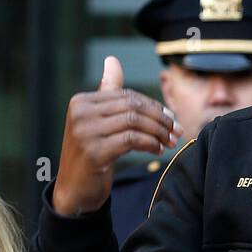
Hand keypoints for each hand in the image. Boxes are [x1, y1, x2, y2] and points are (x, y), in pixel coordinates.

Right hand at [52, 57, 182, 216]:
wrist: (74, 191)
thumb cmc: (91, 155)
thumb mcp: (97, 122)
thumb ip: (107, 93)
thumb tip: (112, 60)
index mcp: (81, 101)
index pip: (126, 96)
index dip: (153, 106)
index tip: (172, 119)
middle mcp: (80, 113)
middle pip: (132, 106)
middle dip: (160, 118)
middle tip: (177, 131)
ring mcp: (85, 132)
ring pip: (134, 121)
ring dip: (158, 132)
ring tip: (169, 142)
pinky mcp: (94, 152)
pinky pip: (131, 140)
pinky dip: (149, 143)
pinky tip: (157, 150)